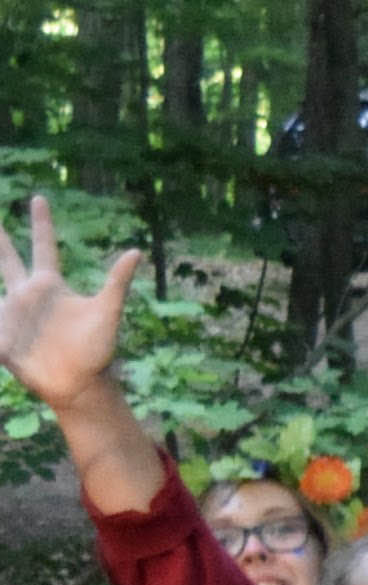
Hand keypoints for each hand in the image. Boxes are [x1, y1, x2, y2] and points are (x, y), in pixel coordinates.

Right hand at [0, 196, 139, 413]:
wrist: (79, 386)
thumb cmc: (96, 351)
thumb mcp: (106, 313)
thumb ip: (117, 282)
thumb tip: (136, 252)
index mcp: (51, 285)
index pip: (43, 246)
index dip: (41, 223)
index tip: (40, 198)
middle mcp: (29, 294)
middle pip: (8, 259)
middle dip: (0, 239)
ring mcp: (12, 314)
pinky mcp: (1, 335)